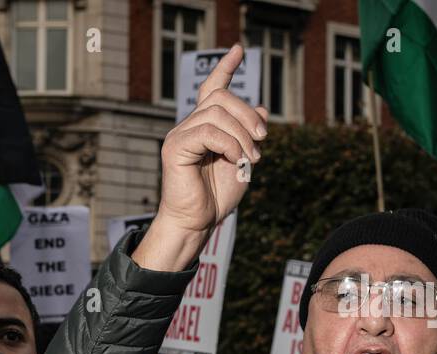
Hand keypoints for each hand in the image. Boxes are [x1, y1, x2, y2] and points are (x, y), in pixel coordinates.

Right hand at [135, 45, 268, 271]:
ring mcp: (180, 135)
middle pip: (221, 96)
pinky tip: (236, 159)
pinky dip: (229, 143)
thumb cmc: (217, 196)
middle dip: (247, 115)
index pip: (213, 88)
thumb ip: (250, 134)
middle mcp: (189, 126)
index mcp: (204, 127)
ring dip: (242, 133)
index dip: (226, 68)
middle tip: (261, 141)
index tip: (239, 49)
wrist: (198, 222)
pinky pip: (208, 131)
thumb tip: (260, 109)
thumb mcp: (243, 159)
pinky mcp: (175, 148)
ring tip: (250, 157)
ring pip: (217, 112)